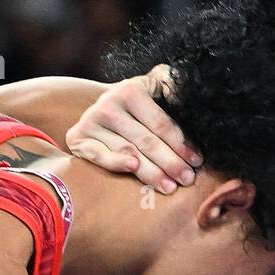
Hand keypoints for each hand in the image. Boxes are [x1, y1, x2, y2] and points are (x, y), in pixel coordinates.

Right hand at [65, 64, 201, 192]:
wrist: (102, 108)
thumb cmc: (139, 104)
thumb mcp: (155, 87)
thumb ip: (172, 87)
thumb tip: (189, 93)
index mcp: (130, 91)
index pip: (161, 124)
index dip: (181, 144)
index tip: (197, 161)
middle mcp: (108, 104)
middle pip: (146, 141)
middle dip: (171, 163)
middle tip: (187, 179)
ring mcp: (91, 121)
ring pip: (128, 152)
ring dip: (151, 172)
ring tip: (170, 186)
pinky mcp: (78, 138)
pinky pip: (99, 155)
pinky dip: (115, 162)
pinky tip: (133, 168)